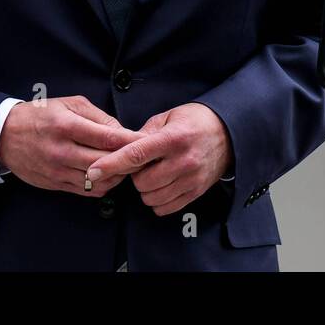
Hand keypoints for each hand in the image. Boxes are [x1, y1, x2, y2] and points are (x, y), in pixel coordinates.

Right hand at [0, 95, 139, 196]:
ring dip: (118, 175)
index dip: (132, 141)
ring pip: (99, 180)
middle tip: (143, 156)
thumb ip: (99, 117)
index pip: (108, 138)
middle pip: (107, 162)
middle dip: (129, 160)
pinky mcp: (55, 184)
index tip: (146, 141)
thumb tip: (122, 131)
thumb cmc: (41, 115)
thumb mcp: (70, 104)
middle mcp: (62, 151)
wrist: (5, 136)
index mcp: (67, 126)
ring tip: (127, 166)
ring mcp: (58, 171)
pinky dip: (103, 185)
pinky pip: (87, 191)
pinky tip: (109, 176)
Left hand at [86, 103, 231, 216]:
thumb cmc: (197, 121)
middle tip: (144, 164)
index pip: (136, 154)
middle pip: (141, 181)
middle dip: (135, 175)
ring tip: (155, 173)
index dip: (111, 164)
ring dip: (146, 188)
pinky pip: (164, 208)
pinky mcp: (196, 192)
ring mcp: (191, 179)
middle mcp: (183, 161)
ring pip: (151, 197)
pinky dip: (157, 200)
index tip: (94, 170)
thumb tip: (122, 147)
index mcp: (173, 138)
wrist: (230, 133)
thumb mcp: (170, 117)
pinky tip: (163, 185)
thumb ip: (145, 133)